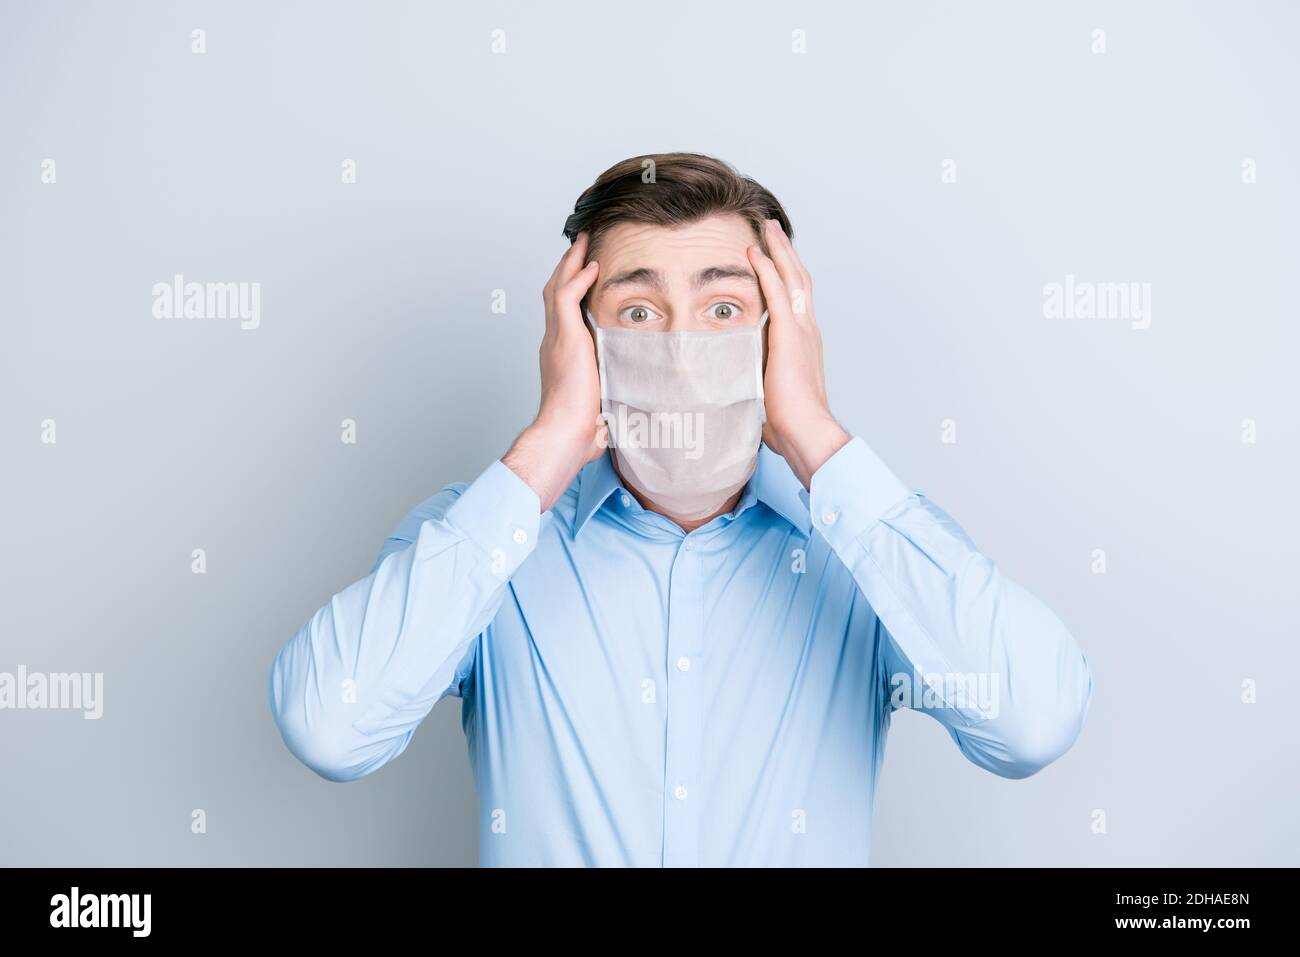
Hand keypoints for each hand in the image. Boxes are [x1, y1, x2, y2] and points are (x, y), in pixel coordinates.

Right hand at [503, 233, 606, 511]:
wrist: (566, 434)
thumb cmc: (581, 429)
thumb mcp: (601, 402)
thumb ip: (609, 395)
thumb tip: (623, 411)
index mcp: (561, 353)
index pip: (564, 311)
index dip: (572, 288)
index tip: (588, 272)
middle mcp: (554, 341)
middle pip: (555, 291)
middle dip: (568, 266)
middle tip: (583, 244)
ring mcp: (556, 338)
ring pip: (556, 287)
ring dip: (571, 263)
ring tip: (584, 243)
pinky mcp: (564, 338)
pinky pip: (565, 297)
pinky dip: (577, 278)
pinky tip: (591, 265)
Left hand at [746, 219, 849, 489]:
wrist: (805, 432)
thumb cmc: (787, 424)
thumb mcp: (767, 392)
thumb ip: (754, 378)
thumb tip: (730, 383)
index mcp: (803, 343)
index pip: (796, 299)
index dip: (786, 275)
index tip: (773, 257)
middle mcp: (808, 330)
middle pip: (799, 278)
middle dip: (784, 251)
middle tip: (771, 228)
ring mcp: (802, 330)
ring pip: (792, 277)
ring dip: (777, 250)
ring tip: (766, 228)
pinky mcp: (789, 335)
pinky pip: (778, 292)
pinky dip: (767, 269)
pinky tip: (754, 251)